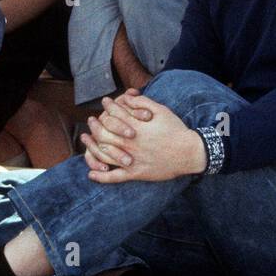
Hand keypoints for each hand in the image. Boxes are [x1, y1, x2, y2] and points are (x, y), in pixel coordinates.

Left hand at [80, 92, 202, 182]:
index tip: (105, 102)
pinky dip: (102, 176)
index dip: (108, 106)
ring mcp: (131, 159)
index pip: (114, 114)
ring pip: (104, 153)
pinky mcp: (136, 173)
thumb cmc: (176, 129)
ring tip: (86, 139)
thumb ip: (142, 103)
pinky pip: (115, 177)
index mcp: (136, 127)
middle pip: (104, 133)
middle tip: (91, 120)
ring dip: (92, 146)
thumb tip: (127, 98)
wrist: (189, 152)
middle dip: (95, 124)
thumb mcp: (161, 110)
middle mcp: (130, 143)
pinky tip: (91, 174)